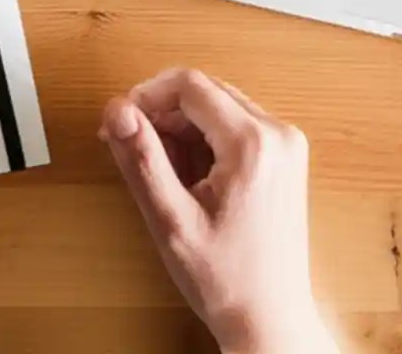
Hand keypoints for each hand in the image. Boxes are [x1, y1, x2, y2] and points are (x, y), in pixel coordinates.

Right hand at [99, 69, 338, 353]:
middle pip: (204, 91)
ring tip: (161, 172)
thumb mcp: (170, 220)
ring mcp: (286, 145)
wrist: (269, 316)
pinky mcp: (284, 157)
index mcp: (254, 144)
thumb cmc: (224, 278)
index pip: (189, 85)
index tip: (118, 124)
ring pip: (217, 105)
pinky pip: (233, 125)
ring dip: (179, 126)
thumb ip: (142, 159)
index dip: (145, 95)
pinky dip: (201, 139)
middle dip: (160, 111)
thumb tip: (116, 111)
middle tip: (128, 147)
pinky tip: (187, 176)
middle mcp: (279, 134)